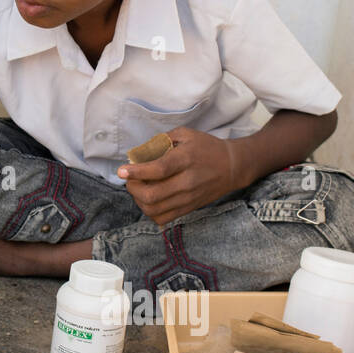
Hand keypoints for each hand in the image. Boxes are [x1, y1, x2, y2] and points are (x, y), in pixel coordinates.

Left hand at [117, 127, 245, 225]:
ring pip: (154, 210)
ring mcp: (188, 198)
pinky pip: (163, 218)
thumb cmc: (206, 148)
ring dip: (139, 201)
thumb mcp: (186, 134)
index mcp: (185, 160)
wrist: (232, 167)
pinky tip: (149, 200)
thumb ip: (161, 140)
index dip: (136, 172)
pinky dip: (149, 211)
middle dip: (133, 188)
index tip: (121, 171)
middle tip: (130, 179)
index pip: (158, 170)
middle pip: (152, 195)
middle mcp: (187, 182)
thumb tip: (139, 153)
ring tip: (139, 189)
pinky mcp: (189, 208)